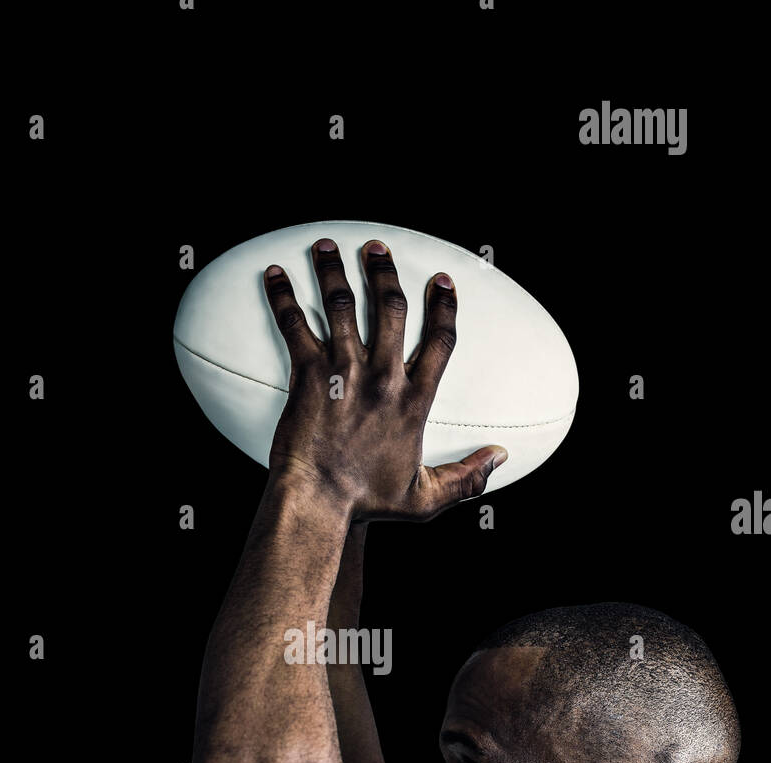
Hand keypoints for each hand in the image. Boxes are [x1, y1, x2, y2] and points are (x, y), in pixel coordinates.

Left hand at [263, 237, 506, 520]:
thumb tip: (502, 458)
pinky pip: (294, 324)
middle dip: (385, 272)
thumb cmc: (366, 502)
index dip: (444, 307)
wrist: (318, 501)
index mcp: (414, 401)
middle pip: (391, 309)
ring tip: (328, 246)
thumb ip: (466, 478)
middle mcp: (383, 377)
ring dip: (334, 270)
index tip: (442, 281)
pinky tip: (275, 273)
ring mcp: (344, 371)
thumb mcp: (424, 499)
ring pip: (343, 305)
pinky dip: (283, 295)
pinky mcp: (308, 374)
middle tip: (378, 248)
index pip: (439, 342)